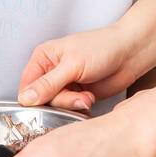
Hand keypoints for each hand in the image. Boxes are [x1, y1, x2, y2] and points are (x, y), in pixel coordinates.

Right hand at [17, 24, 139, 111]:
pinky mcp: (77, 94)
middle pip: (41, 100)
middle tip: (75, 95)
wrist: (130, 54)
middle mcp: (51, 71)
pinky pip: (70, 109)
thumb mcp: (72, 65)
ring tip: (86, 96)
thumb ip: (48, 84)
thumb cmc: (102, 47)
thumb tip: (26, 98)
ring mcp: (64, 84)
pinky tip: (89, 98)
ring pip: (57, 106)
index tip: (46, 103)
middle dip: (59, 101)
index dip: (34, 98)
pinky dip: (79, 106)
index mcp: (43, 57)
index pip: (26, 85)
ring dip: (72, 104)